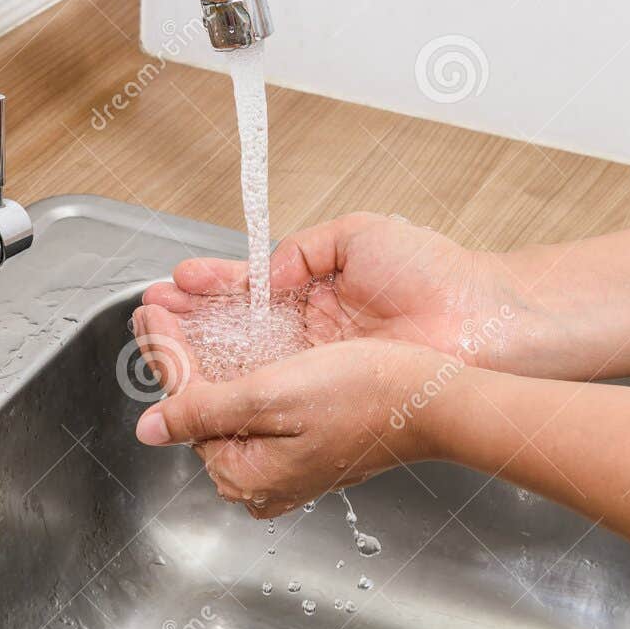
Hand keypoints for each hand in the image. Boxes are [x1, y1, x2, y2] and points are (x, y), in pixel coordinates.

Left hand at [130, 307, 456, 515]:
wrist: (432, 401)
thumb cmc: (366, 396)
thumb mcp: (273, 397)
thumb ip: (204, 410)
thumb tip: (150, 428)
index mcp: (245, 473)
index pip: (183, 404)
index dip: (164, 352)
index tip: (149, 313)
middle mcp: (260, 478)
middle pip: (201, 407)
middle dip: (179, 355)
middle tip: (157, 310)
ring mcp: (284, 465)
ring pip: (225, 405)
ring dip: (203, 358)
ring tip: (183, 321)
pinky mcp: (306, 446)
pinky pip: (256, 409)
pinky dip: (237, 373)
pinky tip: (229, 346)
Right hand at [142, 212, 523, 369]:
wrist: (478, 319)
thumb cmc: (434, 272)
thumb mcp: (359, 234)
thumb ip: (302, 251)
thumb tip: (262, 276)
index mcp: (319, 289)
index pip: (251, 288)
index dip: (212, 284)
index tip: (175, 282)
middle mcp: (312, 331)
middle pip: (236, 327)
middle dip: (190, 318)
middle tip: (151, 312)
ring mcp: (317, 365)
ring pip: (243, 360)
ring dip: (198, 349)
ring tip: (157, 336)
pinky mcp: (326, 394)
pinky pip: (268, 389)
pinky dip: (230, 381)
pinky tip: (197, 373)